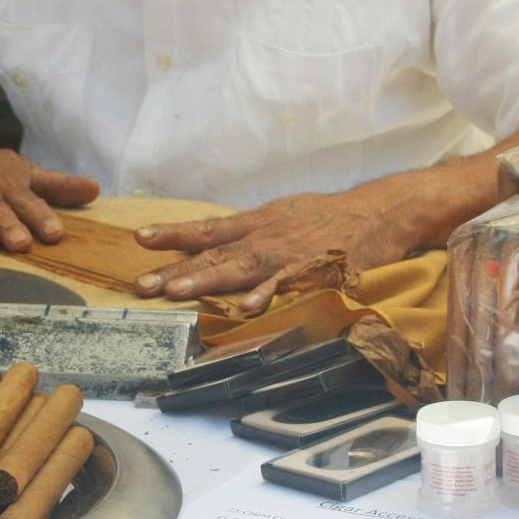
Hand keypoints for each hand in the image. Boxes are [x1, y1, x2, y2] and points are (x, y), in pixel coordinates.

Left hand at [131, 178, 429, 311]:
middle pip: (214, 254)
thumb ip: (250, 232)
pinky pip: (286, 285)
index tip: (140, 238)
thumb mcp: (281, 215)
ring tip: (176, 293)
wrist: (378, 210)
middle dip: (176, 270)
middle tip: (142, 285)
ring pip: (239, 268)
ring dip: (207, 281)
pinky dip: (267, 295)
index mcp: (256, 223)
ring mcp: (287, 254)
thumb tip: (216, 243)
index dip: (173, 234)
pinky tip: (246, 308)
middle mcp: (265, 237)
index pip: (207, 228)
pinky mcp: (313, 270)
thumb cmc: (328, 217)